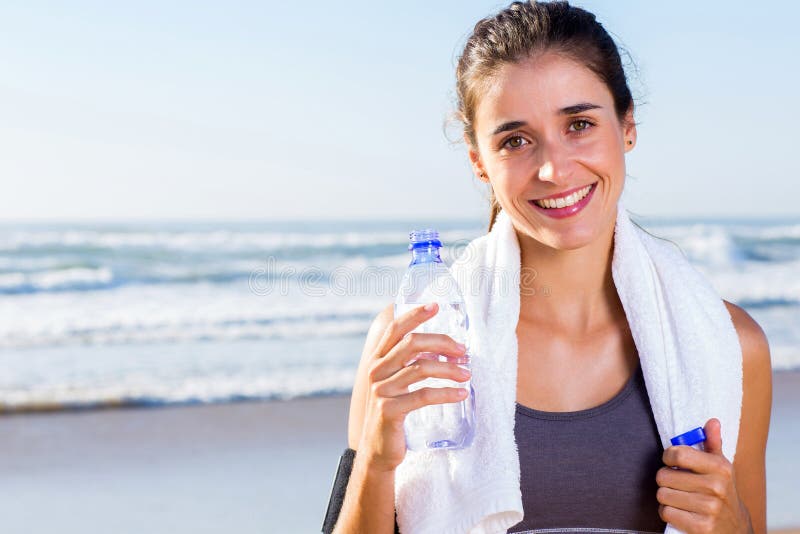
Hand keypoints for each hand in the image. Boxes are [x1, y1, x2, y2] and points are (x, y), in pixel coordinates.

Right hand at [356, 302, 470, 472]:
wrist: (378, 451)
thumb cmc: (394, 413)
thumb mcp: (397, 384)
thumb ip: (410, 364)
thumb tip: (445, 348)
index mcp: (378, 360)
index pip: (395, 329)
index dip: (415, 315)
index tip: (436, 306)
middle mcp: (376, 371)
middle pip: (412, 344)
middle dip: (442, 343)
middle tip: (464, 351)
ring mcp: (381, 390)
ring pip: (422, 368)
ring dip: (450, 369)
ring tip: (468, 374)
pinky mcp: (390, 410)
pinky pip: (424, 395)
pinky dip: (447, 393)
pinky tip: (462, 394)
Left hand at [656, 418, 752, 532]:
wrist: (736, 528)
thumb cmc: (722, 492)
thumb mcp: (721, 467)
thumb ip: (713, 443)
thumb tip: (712, 421)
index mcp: (720, 467)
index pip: (678, 454)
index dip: (668, 457)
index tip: (671, 461)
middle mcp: (716, 487)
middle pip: (664, 476)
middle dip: (665, 480)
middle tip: (675, 483)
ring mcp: (709, 508)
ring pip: (663, 495)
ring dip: (666, 497)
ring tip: (678, 497)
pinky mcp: (701, 527)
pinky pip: (666, 513)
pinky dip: (668, 512)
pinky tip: (680, 511)